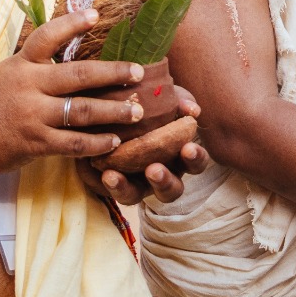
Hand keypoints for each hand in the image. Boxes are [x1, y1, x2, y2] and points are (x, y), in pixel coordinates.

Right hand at [0, 9, 150, 164]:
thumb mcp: (8, 74)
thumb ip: (37, 66)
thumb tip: (74, 55)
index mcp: (22, 64)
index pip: (48, 36)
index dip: (71, 24)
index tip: (95, 14)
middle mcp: (28, 86)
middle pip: (79, 75)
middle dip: (114, 73)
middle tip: (139, 72)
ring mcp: (32, 115)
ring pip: (83, 111)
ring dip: (114, 111)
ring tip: (138, 111)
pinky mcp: (35, 143)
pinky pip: (73, 143)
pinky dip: (97, 143)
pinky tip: (114, 141)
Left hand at [77, 88, 211, 204]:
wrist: (113, 107)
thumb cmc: (149, 105)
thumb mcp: (166, 100)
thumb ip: (180, 102)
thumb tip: (193, 109)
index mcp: (179, 156)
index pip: (195, 162)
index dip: (195, 158)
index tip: (188, 147)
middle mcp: (163, 175)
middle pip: (172, 190)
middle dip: (164, 181)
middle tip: (153, 170)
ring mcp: (137, 183)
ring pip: (135, 196)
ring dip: (126, 188)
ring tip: (112, 175)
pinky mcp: (113, 184)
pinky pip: (110, 191)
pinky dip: (106, 183)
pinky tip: (100, 171)